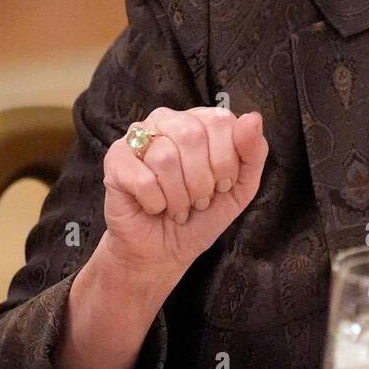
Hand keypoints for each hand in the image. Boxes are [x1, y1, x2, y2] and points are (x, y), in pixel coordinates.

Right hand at [100, 106, 266, 272]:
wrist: (164, 250)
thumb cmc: (202, 215)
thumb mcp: (241, 188)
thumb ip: (253, 152)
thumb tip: (252, 118)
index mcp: (199, 120)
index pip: (219, 120)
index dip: (226, 161)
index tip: (222, 185)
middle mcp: (167, 120)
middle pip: (191, 134)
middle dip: (202, 180)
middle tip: (199, 200)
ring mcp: (137, 137)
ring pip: (165, 157)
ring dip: (179, 197)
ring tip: (178, 208)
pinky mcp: (115, 160)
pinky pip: (142, 179)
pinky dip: (156, 204)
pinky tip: (155, 208)